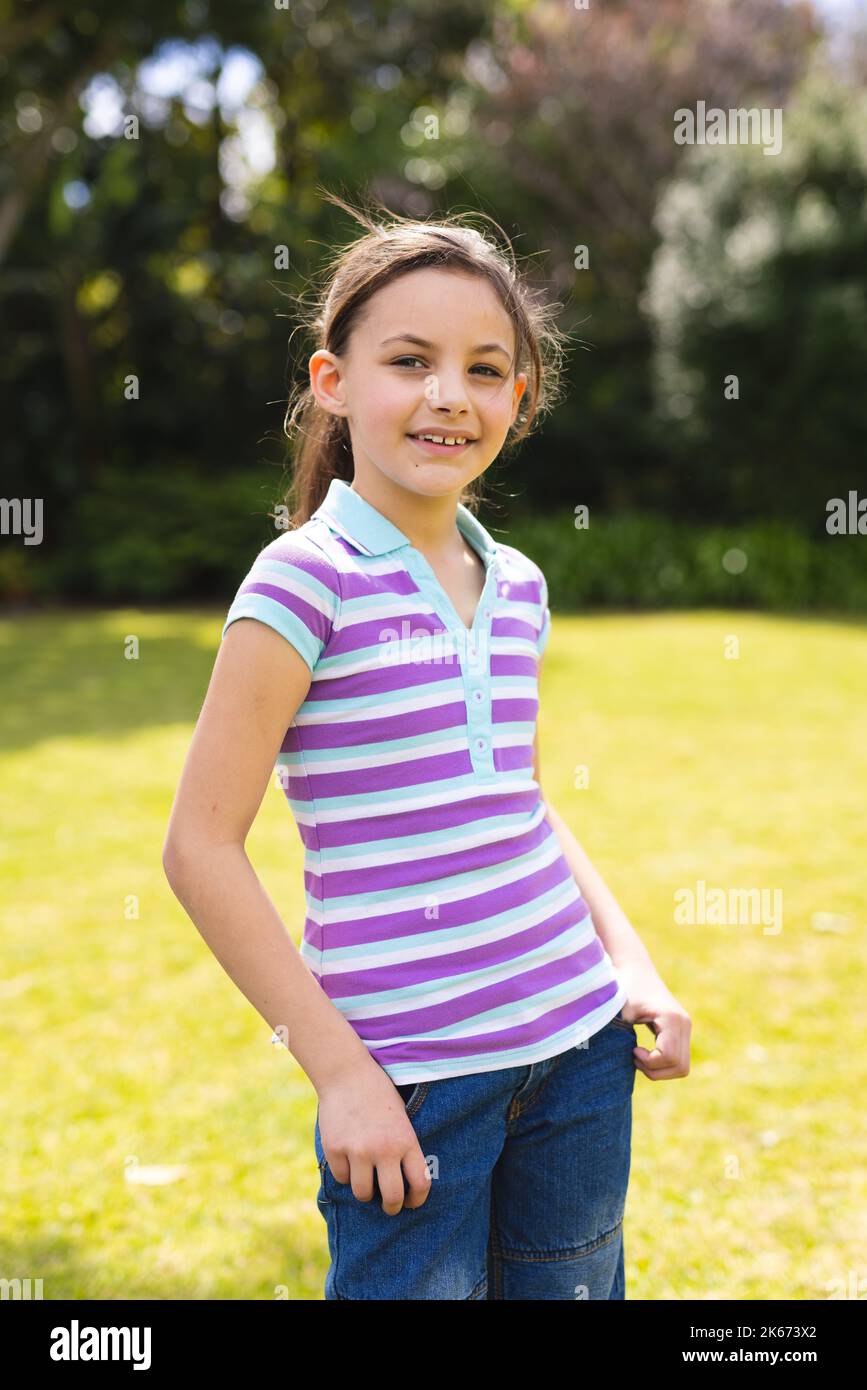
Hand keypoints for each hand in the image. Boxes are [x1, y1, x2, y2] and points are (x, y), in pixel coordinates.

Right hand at [317, 1062, 432, 1214]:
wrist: (347, 1073)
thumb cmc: (379, 1095)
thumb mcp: (402, 1117)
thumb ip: (403, 1148)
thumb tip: (405, 1185)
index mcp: (406, 1140)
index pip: (420, 1184)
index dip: (417, 1199)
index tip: (411, 1202)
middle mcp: (383, 1149)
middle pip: (392, 1198)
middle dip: (392, 1207)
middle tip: (389, 1206)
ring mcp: (357, 1150)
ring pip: (363, 1193)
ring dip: (366, 1192)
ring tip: (366, 1182)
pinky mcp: (335, 1149)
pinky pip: (342, 1178)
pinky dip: (346, 1174)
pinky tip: (348, 1160)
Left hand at [615, 956, 690, 1080]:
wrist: (635, 970)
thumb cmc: (625, 989)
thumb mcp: (623, 1011)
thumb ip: (623, 1035)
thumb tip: (620, 1058)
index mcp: (671, 1018)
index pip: (669, 1057)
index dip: (650, 1062)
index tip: (632, 1050)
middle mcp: (684, 1024)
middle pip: (680, 1067)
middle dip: (656, 1071)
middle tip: (635, 1057)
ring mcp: (685, 1028)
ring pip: (682, 1067)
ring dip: (660, 1070)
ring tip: (639, 1056)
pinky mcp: (681, 1032)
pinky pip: (679, 1059)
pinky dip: (662, 1064)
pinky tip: (644, 1052)